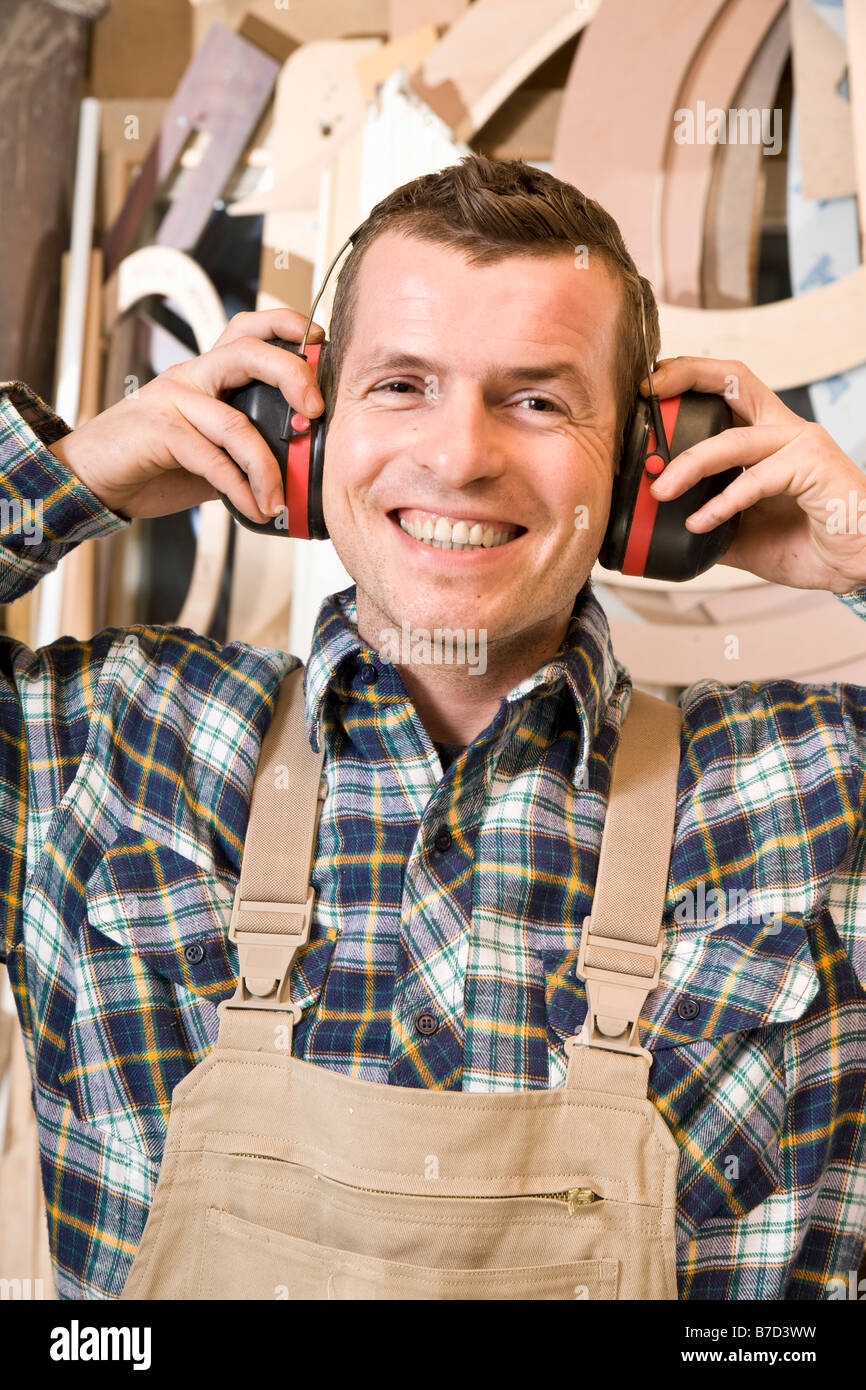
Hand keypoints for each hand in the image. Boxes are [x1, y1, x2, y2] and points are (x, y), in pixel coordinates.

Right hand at [48, 309, 324, 523]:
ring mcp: (172, 400)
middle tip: (317, 410)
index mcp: (206, 372)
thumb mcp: (210, 450)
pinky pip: (213, 460)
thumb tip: (299, 468)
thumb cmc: (153, 464)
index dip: (286, 325)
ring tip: (279, 499)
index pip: (248, 329)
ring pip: (236, 422)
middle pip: (248, 351)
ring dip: (267, 469)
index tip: (321, 341)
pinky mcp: (158, 431)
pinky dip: (241, 490)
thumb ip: (246, 448)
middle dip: (292, 374)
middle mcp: (190, 375)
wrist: (91, 478)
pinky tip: (256, 510)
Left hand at [639, 357, 865, 593]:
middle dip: (687, 376)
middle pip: (734, 379)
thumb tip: (659, 525)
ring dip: (690, 463)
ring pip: (734, 439)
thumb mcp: (741, 533)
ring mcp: (801, 444)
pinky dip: (722, 504)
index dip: (687, 379)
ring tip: (659, 490)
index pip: (725, 388)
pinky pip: (756, 480)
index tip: (647, 390)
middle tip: (647, 391)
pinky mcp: (814, 466)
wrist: (856, 564)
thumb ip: (706, 519)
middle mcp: (784, 430)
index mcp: (767, 436)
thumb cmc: (806, 542)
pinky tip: (699, 523)